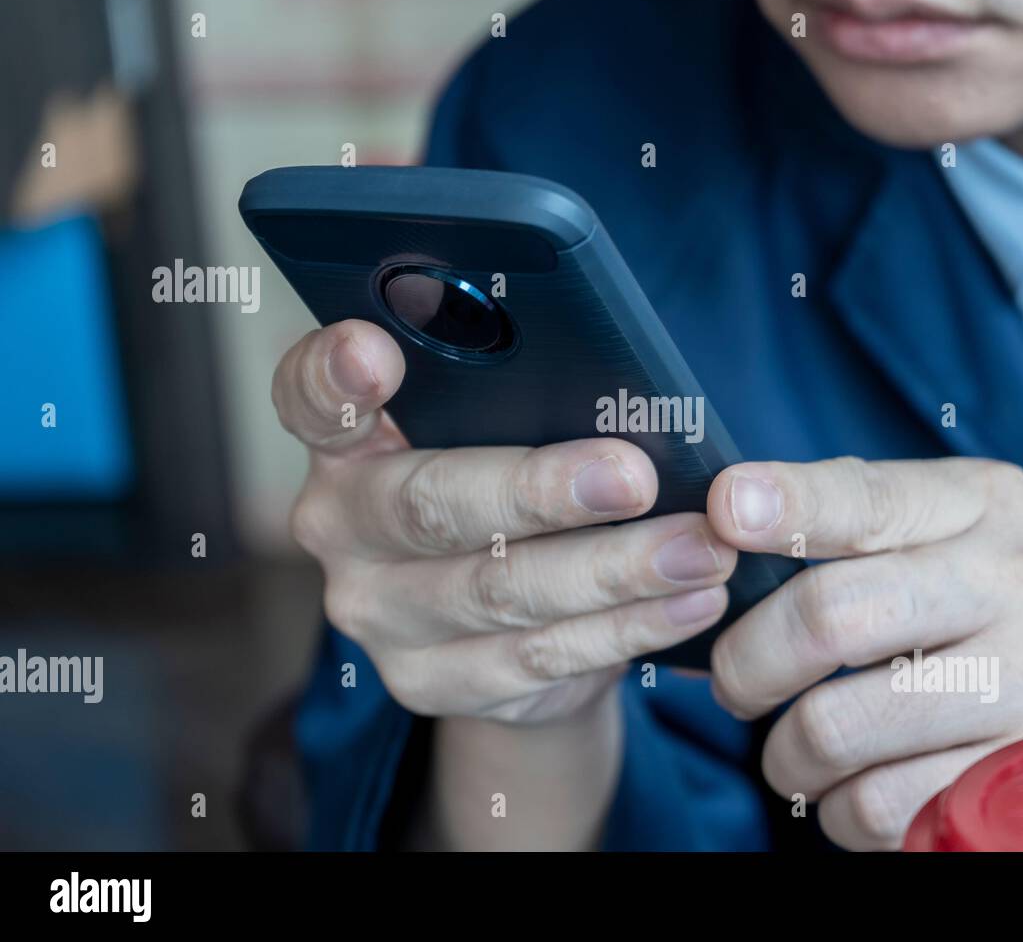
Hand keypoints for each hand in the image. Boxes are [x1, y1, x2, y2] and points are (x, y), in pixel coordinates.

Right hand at [272, 319, 736, 724]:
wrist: (494, 623)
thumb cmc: (503, 487)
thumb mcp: (497, 435)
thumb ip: (518, 403)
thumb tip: (627, 388)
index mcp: (347, 444)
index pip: (311, 399)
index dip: (333, 375)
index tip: (371, 348)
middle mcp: (342, 530)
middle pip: (432, 506)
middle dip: (540, 491)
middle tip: (633, 476)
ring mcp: (382, 616)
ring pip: (503, 592)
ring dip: (615, 569)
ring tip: (700, 546)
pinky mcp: (433, 683)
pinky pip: (543, 657)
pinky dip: (630, 627)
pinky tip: (690, 601)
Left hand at [705, 456, 1022, 849]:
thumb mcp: (971, 531)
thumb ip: (864, 521)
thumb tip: (727, 524)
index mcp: (984, 506)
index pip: (867, 496)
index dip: (786, 503)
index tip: (724, 511)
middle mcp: (1014, 583)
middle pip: (832, 615)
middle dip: (747, 661)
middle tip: (734, 683)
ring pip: (837, 726)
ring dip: (786, 752)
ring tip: (795, 749)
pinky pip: (880, 806)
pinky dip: (841, 810)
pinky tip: (856, 789)